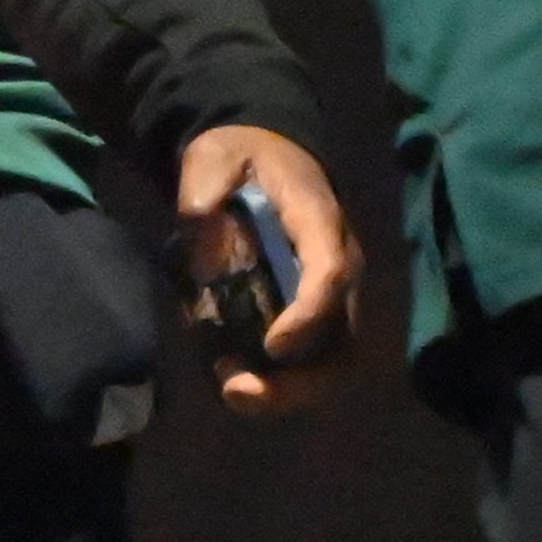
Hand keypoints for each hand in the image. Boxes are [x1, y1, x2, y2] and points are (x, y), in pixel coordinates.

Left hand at [177, 124, 360, 411]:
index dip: (309, 315)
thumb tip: (197, 229)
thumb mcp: (213, 156)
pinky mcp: (313, 310)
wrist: (265, 151)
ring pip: (332, 359)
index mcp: (319, 221)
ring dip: (287, 389)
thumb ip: (203, 188)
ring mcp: (330, 292)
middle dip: (302, 379)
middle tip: (241, 391)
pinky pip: (310, 358)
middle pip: (344, 336)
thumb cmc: (243, 155)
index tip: (273, 347)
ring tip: (231, 389)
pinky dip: (276, 379)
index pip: (331, 272)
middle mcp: (337, 263)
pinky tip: (230, 375)